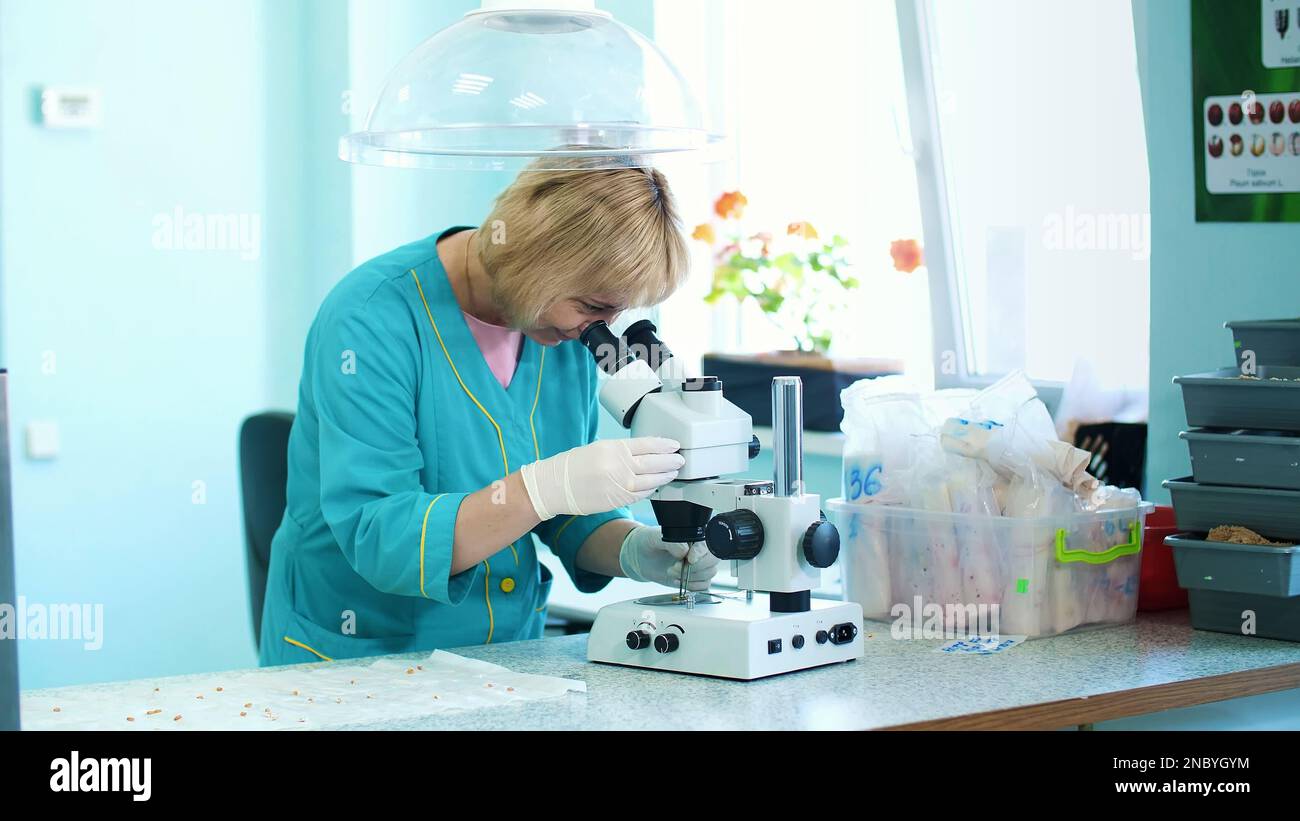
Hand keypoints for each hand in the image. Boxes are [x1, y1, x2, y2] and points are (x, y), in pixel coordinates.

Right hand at [519, 437, 683, 519]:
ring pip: (651, 480)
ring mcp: (619, 484)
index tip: (675, 445)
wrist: (554, 486)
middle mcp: (618, 465)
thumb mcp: (598, 448)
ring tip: (673, 473)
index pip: (647, 444)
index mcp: (613, 448)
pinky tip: (656, 486)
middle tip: (681, 460)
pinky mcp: (617, 500)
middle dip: (671, 461)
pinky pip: (640, 494)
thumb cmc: (573, 465)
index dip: (665, 445)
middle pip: (654, 462)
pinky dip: (651, 490)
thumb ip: (622, 451)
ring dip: (665, 476)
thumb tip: (645, 454)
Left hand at [618, 526, 719, 590]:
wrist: (640, 557)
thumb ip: (671, 542)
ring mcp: (698, 564)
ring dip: (691, 577)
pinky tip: (678, 581)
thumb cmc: (648, 542)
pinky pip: (704, 585)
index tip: (689, 559)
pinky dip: (693, 586)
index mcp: (692, 536)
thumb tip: (685, 551)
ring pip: (709, 573)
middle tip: (675, 567)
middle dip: (694, 568)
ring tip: (673, 572)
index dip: (700, 553)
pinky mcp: (694, 577)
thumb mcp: (655, 538)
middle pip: (712, 560)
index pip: (707, 544)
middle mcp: (698, 549)